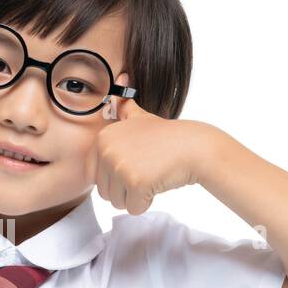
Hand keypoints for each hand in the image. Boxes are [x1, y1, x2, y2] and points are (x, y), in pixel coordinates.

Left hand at [85, 98, 215, 214]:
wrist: (194, 147)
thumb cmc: (168, 137)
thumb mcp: (141, 117)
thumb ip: (124, 108)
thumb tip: (120, 79)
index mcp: (102, 138)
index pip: (93, 177)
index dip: (114, 177)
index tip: (134, 163)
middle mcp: (106, 151)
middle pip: (104, 193)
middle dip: (125, 189)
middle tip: (146, 170)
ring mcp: (120, 167)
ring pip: (117, 202)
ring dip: (135, 196)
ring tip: (151, 175)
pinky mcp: (135, 183)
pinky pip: (133, 208)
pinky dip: (147, 202)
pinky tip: (157, 183)